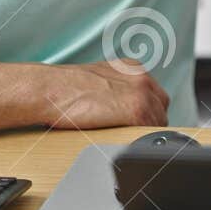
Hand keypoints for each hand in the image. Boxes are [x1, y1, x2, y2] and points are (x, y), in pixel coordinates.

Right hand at [42, 60, 169, 128]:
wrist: (50, 89)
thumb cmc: (64, 88)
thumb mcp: (98, 79)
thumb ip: (117, 88)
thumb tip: (121, 106)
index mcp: (132, 68)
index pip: (154, 95)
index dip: (147, 112)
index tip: (137, 123)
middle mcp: (141, 76)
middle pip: (160, 107)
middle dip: (150, 121)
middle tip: (132, 134)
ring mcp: (141, 92)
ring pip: (158, 121)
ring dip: (145, 132)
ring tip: (125, 139)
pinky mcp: (136, 109)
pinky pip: (150, 131)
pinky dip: (141, 139)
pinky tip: (126, 141)